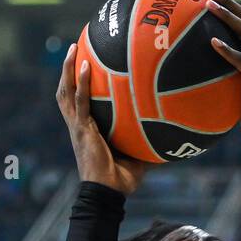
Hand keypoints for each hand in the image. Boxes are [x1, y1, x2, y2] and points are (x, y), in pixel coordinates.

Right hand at [56, 45, 148, 194]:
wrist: (108, 193)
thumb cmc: (121, 179)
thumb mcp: (137, 154)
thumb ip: (148, 140)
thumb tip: (173, 135)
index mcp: (88, 129)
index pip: (78, 102)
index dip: (77, 84)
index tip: (84, 65)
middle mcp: (79, 125)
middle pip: (67, 91)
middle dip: (68, 69)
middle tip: (75, 47)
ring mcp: (78, 126)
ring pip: (67, 92)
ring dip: (68, 69)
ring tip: (74, 47)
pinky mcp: (82, 129)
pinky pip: (80, 101)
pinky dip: (81, 83)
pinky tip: (85, 66)